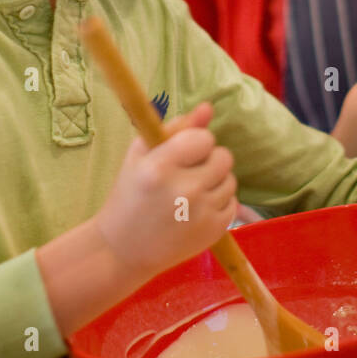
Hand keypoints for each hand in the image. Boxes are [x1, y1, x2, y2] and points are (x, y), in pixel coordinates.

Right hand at [95, 102, 237, 282]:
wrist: (123, 250)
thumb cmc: (130, 195)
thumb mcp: (140, 154)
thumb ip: (176, 127)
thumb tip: (208, 107)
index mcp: (160, 167)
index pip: (204, 139)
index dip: (195, 143)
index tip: (181, 155)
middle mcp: (184, 190)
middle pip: (224, 157)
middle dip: (208, 160)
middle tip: (187, 173)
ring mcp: (201, 214)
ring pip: (231, 180)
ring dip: (215, 181)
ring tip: (190, 192)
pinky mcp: (214, 231)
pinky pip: (233, 203)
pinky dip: (218, 203)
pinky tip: (196, 209)